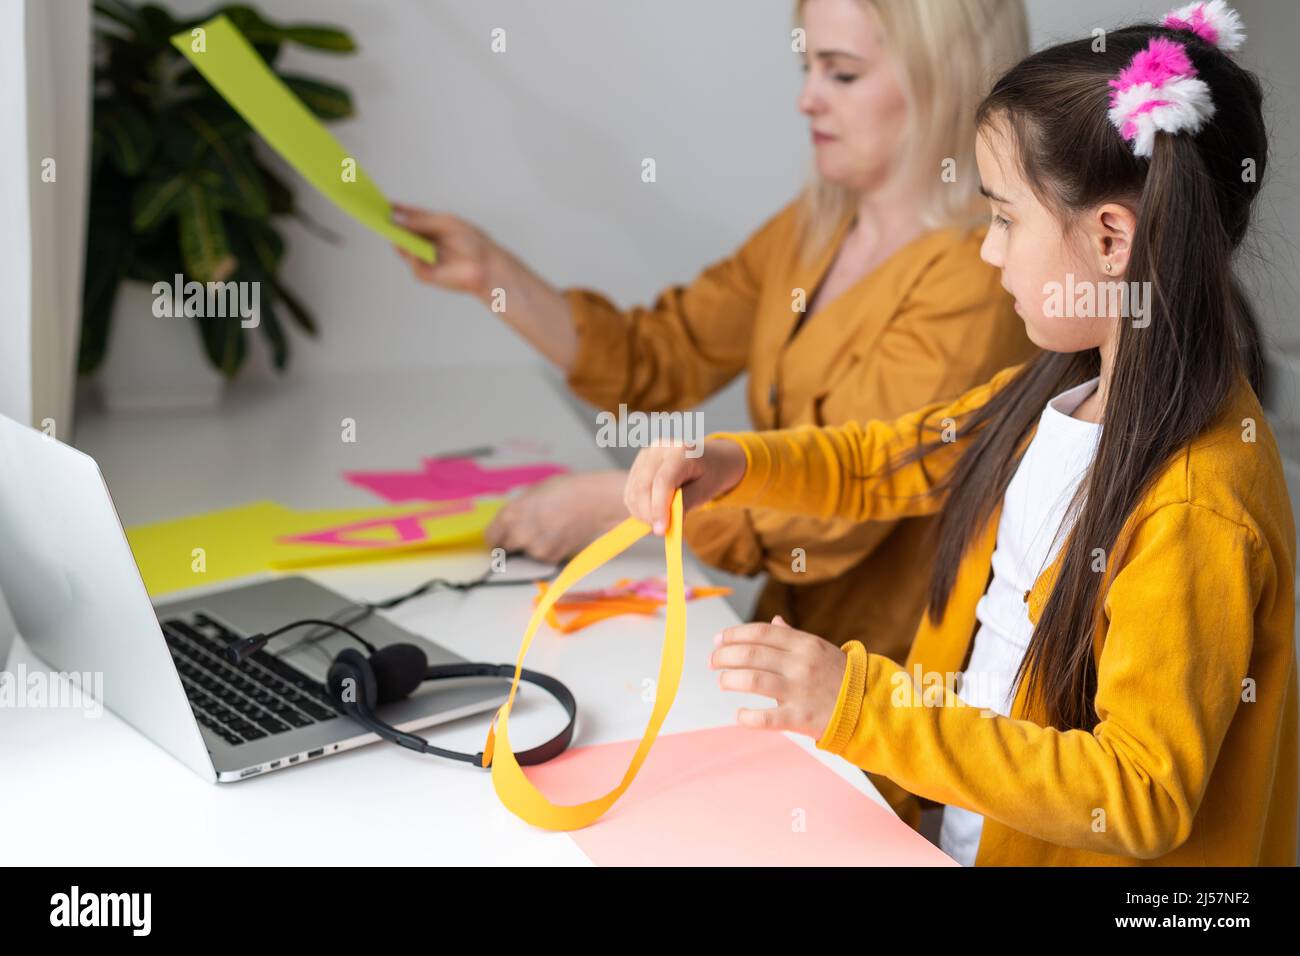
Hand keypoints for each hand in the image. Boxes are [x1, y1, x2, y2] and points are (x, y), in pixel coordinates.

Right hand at [391, 205, 503, 301]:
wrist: (486, 265)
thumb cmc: (472, 242)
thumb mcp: (446, 223)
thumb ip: (423, 221)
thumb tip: (400, 220)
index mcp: (432, 227)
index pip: (410, 217)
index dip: (398, 210)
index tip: (386, 204)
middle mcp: (426, 242)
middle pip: (403, 232)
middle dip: (390, 225)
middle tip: (379, 217)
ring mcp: (424, 258)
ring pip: (403, 248)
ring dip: (396, 240)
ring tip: (388, 230)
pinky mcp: (426, 274)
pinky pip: (413, 263)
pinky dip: (411, 256)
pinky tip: (409, 248)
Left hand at [484, 471, 626, 563]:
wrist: (593, 501)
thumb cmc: (566, 491)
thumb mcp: (532, 494)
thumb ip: (516, 511)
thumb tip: (509, 523)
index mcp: (510, 515)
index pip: (490, 538)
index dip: (496, 537)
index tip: (501, 538)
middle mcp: (519, 535)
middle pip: (506, 548)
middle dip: (515, 541)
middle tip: (531, 530)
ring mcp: (535, 549)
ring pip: (526, 554)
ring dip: (533, 546)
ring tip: (550, 529)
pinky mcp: (551, 558)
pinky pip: (542, 558)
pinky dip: (548, 550)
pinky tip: (559, 535)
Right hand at [624, 437, 747, 534]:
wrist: (709, 459)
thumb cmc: (709, 475)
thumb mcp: (705, 490)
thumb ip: (685, 504)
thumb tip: (668, 523)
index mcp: (680, 451)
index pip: (662, 481)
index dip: (659, 508)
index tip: (661, 530)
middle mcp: (659, 448)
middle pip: (643, 486)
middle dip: (649, 514)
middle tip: (660, 531)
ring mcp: (646, 455)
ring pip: (634, 491)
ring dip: (642, 513)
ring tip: (659, 522)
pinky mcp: (638, 463)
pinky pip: (630, 491)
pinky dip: (637, 507)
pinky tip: (652, 513)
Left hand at [710, 616, 846, 737]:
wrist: (871, 707)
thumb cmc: (840, 677)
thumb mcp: (820, 649)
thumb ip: (794, 636)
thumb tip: (773, 621)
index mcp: (804, 644)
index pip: (761, 632)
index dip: (734, 634)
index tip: (717, 639)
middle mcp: (800, 664)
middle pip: (751, 653)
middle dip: (724, 656)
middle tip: (712, 661)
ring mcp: (800, 691)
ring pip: (752, 680)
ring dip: (730, 679)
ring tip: (722, 681)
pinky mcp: (801, 718)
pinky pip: (765, 717)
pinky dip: (746, 716)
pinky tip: (739, 714)